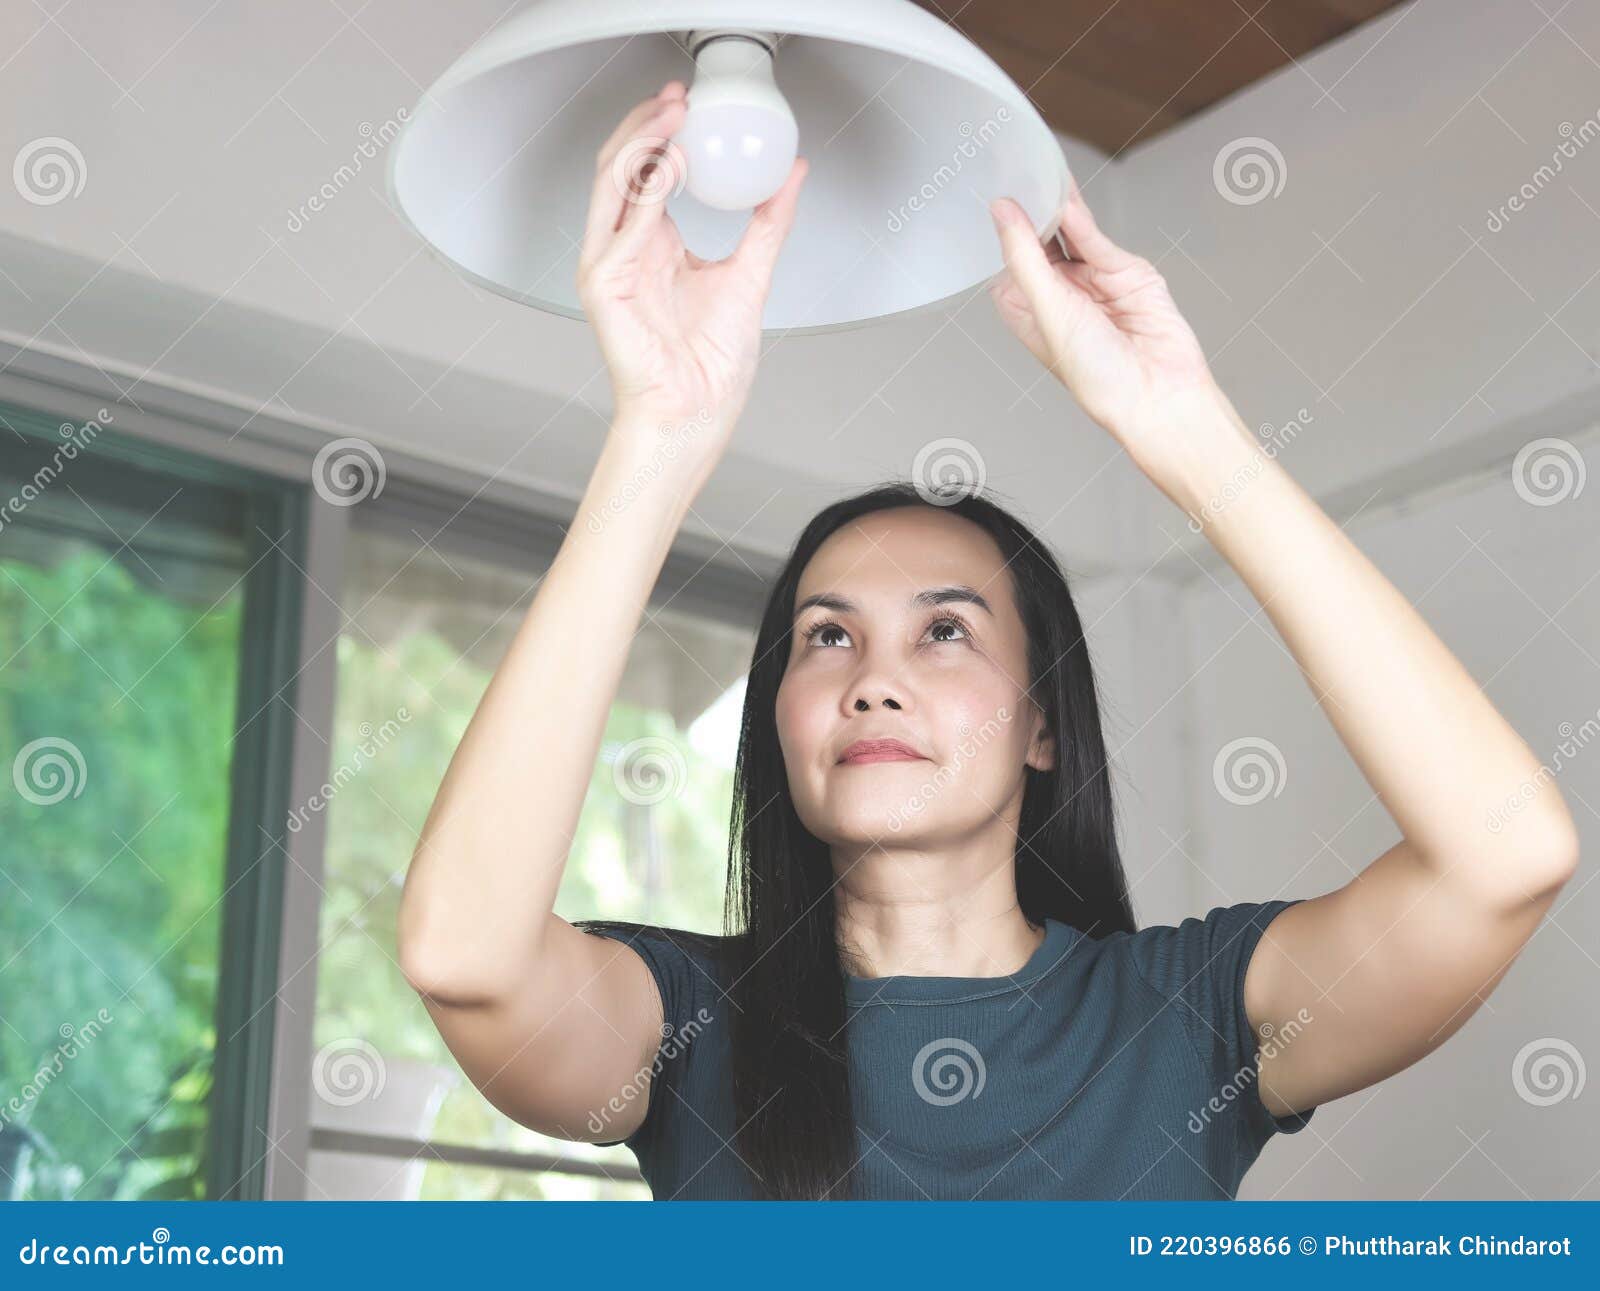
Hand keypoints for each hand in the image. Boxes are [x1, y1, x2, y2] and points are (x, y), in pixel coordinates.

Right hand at [577, 81, 807, 448]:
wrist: (696, 413)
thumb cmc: (710, 366)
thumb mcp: (752, 275)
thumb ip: (770, 222)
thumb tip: (792, 174)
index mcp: (655, 245)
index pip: (647, 171)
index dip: (665, 132)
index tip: (691, 104)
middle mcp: (626, 250)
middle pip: (622, 167)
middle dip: (647, 125)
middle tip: (678, 99)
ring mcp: (609, 266)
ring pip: (611, 185)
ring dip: (641, 146)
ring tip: (673, 122)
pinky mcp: (603, 287)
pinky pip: (619, 230)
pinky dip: (644, 196)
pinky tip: (668, 173)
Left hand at [988, 180, 1224, 474]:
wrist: (1158, 391)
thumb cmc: (1098, 374)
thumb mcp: (1048, 309)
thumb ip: (1024, 256)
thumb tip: (1002, 212)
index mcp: (1026, 311)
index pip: (1005, 260)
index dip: (997, 230)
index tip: (986, 194)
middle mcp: (1056, 294)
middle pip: (1036, 241)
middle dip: (1026, 210)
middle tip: (1010, 170)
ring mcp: (1090, 281)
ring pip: (1067, 233)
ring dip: (1053, 205)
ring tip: (1036, 170)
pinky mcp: (1123, 271)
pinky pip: (1095, 237)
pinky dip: (1080, 217)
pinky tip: (1063, 196)